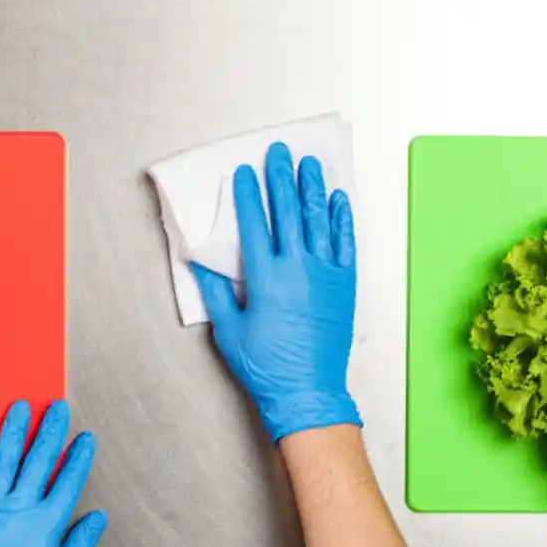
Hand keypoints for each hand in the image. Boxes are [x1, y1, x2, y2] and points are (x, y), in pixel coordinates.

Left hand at [0, 401, 106, 546]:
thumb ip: (79, 546)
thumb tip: (97, 518)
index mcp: (45, 527)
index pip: (67, 480)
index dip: (79, 456)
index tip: (86, 437)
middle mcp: (17, 512)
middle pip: (37, 460)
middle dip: (50, 430)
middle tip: (56, 408)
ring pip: (3, 461)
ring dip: (13, 431)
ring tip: (20, 407)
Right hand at [191, 141, 361, 442]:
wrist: (308, 392)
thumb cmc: (265, 367)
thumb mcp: (229, 329)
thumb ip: (215, 291)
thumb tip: (200, 262)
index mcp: (266, 278)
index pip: (254, 224)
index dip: (247, 195)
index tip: (244, 172)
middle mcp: (298, 270)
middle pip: (288, 212)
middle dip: (281, 178)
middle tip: (279, 153)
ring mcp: (325, 275)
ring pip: (319, 221)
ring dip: (312, 189)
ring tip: (309, 164)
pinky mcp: (345, 286)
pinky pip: (346, 244)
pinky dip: (342, 219)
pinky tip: (338, 200)